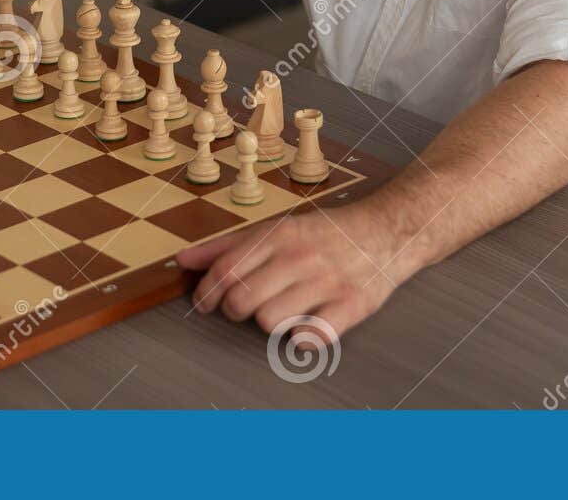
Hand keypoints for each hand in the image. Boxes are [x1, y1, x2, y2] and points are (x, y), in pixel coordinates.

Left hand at [175, 204, 409, 340]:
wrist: (385, 230)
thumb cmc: (325, 233)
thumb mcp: (276, 228)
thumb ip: (227, 246)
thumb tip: (182, 260)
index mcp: (278, 236)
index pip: (225, 270)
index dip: (207, 293)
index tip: (206, 303)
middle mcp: (299, 257)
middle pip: (243, 301)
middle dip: (236, 311)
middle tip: (245, 308)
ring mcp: (325, 281)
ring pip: (270, 322)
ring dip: (270, 324)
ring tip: (283, 311)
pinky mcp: (350, 305)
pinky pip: (311, 338)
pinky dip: (303, 339)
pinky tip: (307, 326)